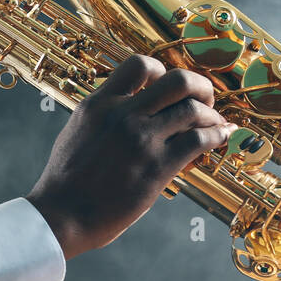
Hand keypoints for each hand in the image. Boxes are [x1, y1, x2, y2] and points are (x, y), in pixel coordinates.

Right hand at [24, 54, 237, 259]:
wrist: (61, 214)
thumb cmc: (65, 180)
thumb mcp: (77, 132)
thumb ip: (102, 115)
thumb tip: (127, 107)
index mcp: (98, 104)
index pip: (139, 65)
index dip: (162, 70)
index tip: (167, 86)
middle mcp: (122, 115)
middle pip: (178, 80)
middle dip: (199, 86)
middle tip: (203, 99)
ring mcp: (141, 139)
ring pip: (193, 109)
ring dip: (210, 115)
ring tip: (213, 124)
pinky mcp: (157, 166)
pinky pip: (199, 140)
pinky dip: (217, 136)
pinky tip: (219, 139)